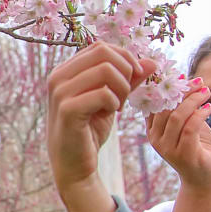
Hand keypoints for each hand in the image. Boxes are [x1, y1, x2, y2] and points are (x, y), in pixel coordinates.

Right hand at [46, 43, 159, 211]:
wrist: (75, 164)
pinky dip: (114, 103)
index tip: (134, 78)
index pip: (100, 46)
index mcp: (65, 70)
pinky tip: (110, 114)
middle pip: (104, 53)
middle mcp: (58, 76)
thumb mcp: (112, 100)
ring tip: (118, 105)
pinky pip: (104, 93)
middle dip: (125, 71)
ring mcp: (60, 92)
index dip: (124, 57)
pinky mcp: (67, 109)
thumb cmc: (90, 130)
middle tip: (126, 94)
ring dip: (122, 88)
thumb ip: (129, 80)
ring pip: (106, 70)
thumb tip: (153, 62)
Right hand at [147, 86, 210, 189]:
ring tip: (206, 93)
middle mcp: (157, 140)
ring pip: (177, 116)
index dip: (166, 88)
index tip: (181, 76)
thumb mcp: (187, 124)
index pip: (153, 103)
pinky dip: (200, 114)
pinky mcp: (185, 154)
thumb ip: (182, 106)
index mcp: (153, 130)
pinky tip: (209, 108)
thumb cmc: (198, 148)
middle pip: (165, 107)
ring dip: (193, 100)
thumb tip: (183, 78)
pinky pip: (190, 128)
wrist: (206, 179)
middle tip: (199, 82)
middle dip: (183, 91)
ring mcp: (169, 149)